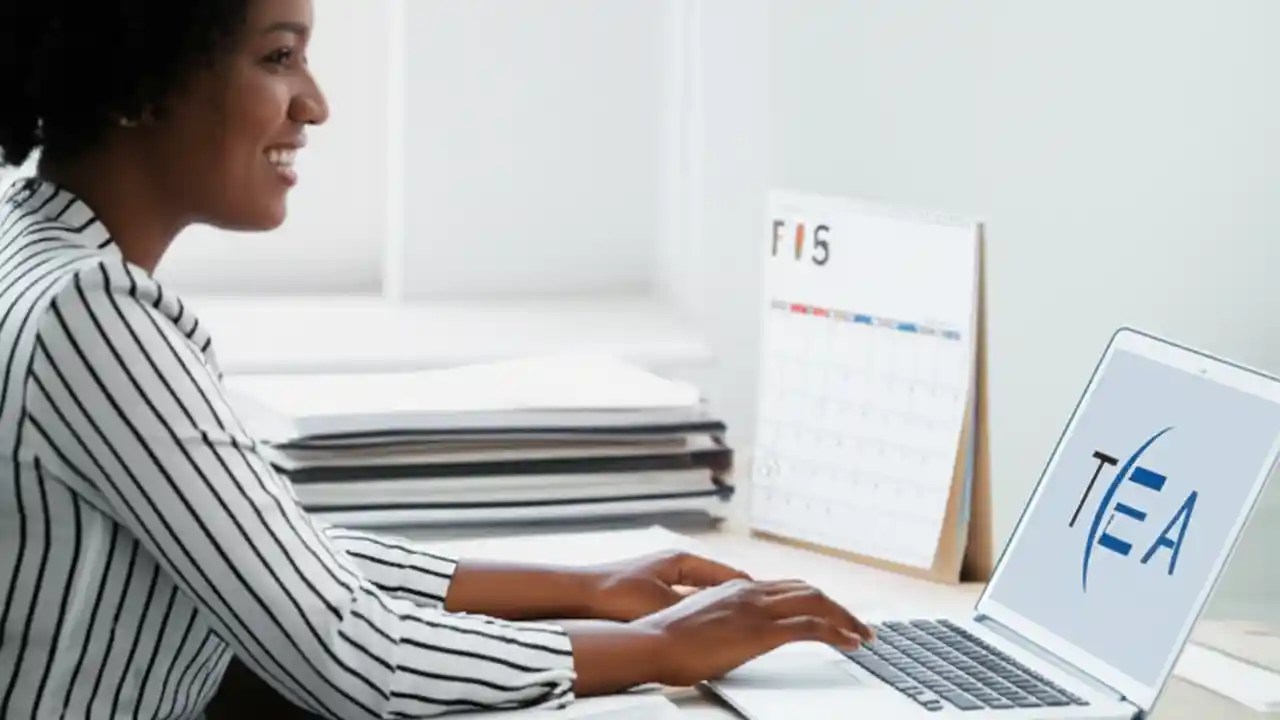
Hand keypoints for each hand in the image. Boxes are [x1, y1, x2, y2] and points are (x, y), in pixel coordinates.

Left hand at [583, 550, 751, 621]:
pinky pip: (684, 605)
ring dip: (714, 608)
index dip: (750, 589)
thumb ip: (693, 609)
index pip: (728, 574)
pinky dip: (695, 615)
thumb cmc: (616, 593)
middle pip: (716, 584)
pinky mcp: (649, 594)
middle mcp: (673, 566)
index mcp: (681, 561)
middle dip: (736, 598)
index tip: (769, 600)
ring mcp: (661, 579)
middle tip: (760, 612)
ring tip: (736, 623)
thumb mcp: (663, 603)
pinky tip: (701, 631)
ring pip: (700, 595)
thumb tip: (720, 615)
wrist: (579, 595)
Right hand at [634, 578, 873, 686]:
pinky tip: (850, 642)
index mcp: (734, 588)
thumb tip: (726, 633)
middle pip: (806, 590)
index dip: (811, 599)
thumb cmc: (664, 640)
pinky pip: (810, 627)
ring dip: (844, 617)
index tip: (827, 612)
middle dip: (836, 606)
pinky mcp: (761, 631)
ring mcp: (756, 609)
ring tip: (862, 633)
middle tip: (855, 623)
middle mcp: (749, 591)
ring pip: (816, 602)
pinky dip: (837, 632)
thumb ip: (719, 621)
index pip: (785, 587)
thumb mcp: (697, 623)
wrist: (651, 643)